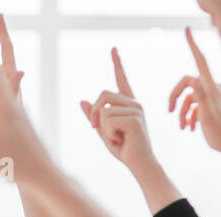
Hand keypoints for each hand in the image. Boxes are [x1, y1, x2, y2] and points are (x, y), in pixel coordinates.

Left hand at [79, 49, 154, 171]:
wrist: (138, 163)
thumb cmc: (123, 148)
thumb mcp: (103, 131)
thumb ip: (94, 116)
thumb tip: (81, 101)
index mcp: (127, 103)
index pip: (121, 79)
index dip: (117, 63)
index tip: (113, 49)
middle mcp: (134, 102)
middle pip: (102, 94)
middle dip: (93, 112)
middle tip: (95, 128)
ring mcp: (136, 109)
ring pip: (104, 110)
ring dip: (102, 128)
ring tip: (115, 138)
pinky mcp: (134, 118)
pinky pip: (108, 120)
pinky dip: (108, 134)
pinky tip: (119, 140)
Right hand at [169, 28, 220, 158]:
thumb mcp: (208, 117)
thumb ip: (202, 98)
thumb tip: (195, 81)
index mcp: (212, 88)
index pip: (200, 62)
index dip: (192, 46)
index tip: (187, 31)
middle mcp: (214, 88)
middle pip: (188, 84)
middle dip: (177, 97)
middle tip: (169, 111)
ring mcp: (214, 97)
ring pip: (190, 97)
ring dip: (183, 112)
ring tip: (183, 127)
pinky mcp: (214, 106)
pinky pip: (196, 105)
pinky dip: (190, 116)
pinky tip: (190, 128)